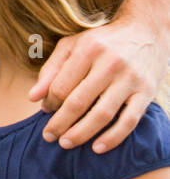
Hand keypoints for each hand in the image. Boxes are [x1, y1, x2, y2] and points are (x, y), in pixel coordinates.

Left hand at [28, 17, 169, 151]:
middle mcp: (110, 62)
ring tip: (65, 143)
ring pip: (102, 114)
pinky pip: (129, 121)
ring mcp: (130, 78)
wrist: (147, 30)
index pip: (61, 85)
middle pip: (78, 102)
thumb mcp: (73, 46)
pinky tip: (97, 148)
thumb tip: (32, 98)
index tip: (46, 111)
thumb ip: (50, 69)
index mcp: (89, 49)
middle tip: (48, 137)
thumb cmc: (102, 41)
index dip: (50, 102)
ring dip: (81, 134)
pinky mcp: (147, 92)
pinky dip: (113, 138)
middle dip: (59, 123)